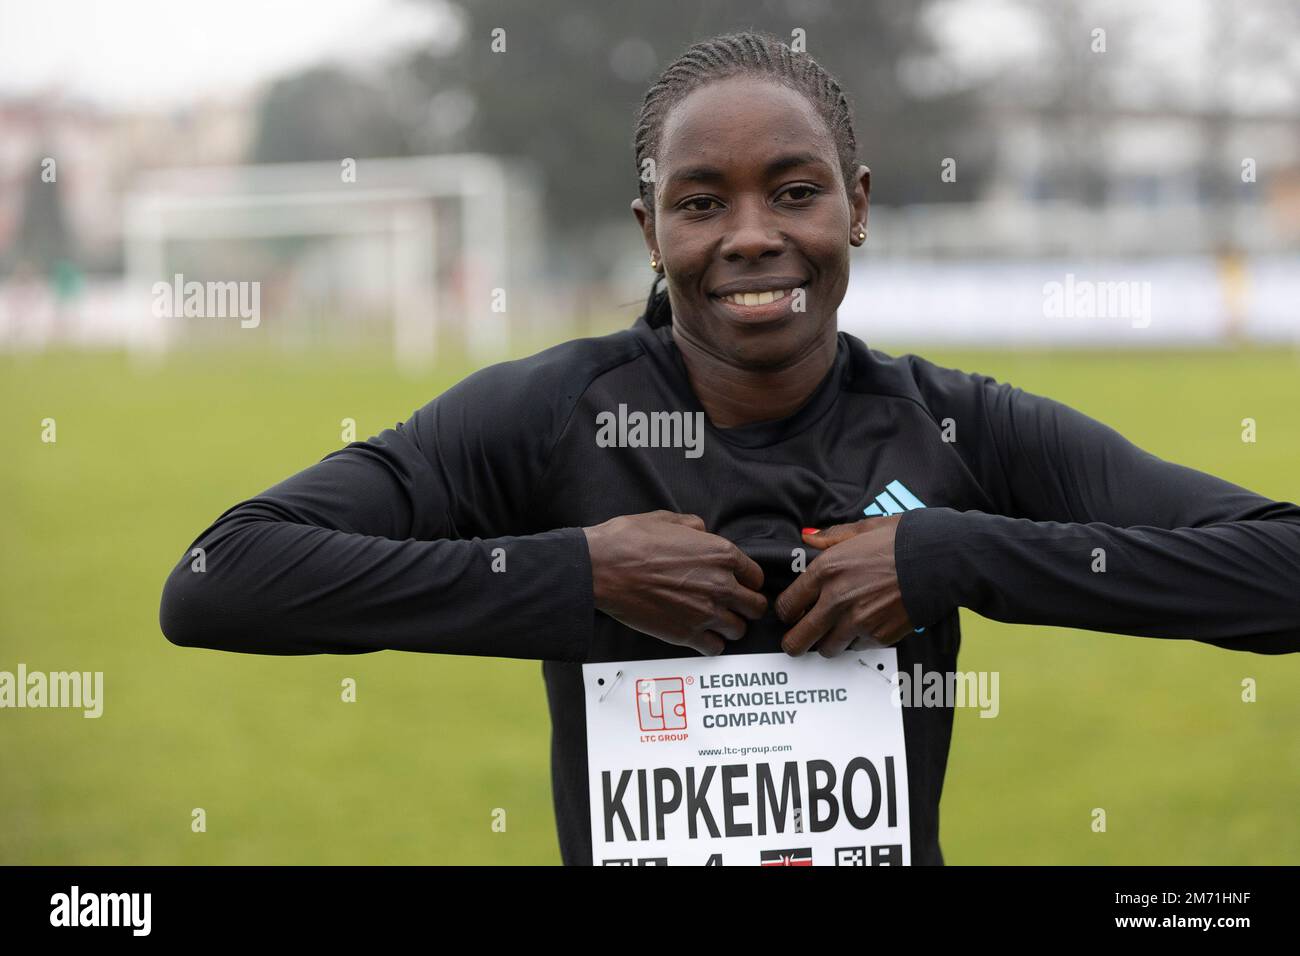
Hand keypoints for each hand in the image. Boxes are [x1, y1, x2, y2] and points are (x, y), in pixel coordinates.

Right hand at [583, 511, 767, 655]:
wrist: (602, 568)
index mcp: (722, 554)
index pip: (756, 576)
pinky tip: (700, 634)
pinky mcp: (687, 635)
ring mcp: (706, 613)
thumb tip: (702, 532)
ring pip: (740, 630)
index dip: (746, 580)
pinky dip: (711, 644)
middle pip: (756, 606)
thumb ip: (694, 527)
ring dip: (730, 625)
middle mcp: (721, 585)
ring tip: (715, 621)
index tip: (738, 584)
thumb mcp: (667, 519)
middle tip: (732, 605)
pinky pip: (716, 648)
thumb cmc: (629, 541)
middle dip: (745, 605)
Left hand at [773, 515, 914, 657]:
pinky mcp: (879, 636)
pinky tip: (866, 624)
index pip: (787, 605)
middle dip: (793, 642)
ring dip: (827, 642)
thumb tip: (807, 538)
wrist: (942, 561)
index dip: (785, 612)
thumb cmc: (904, 540)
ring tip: (834, 632)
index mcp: (827, 571)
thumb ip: (830, 537)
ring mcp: (858, 622)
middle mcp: (837, 600)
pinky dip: (858, 640)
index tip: (790, 612)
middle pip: (798, 639)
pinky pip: (857, 646)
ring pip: (826, 649)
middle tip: (796, 641)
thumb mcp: (863, 528)